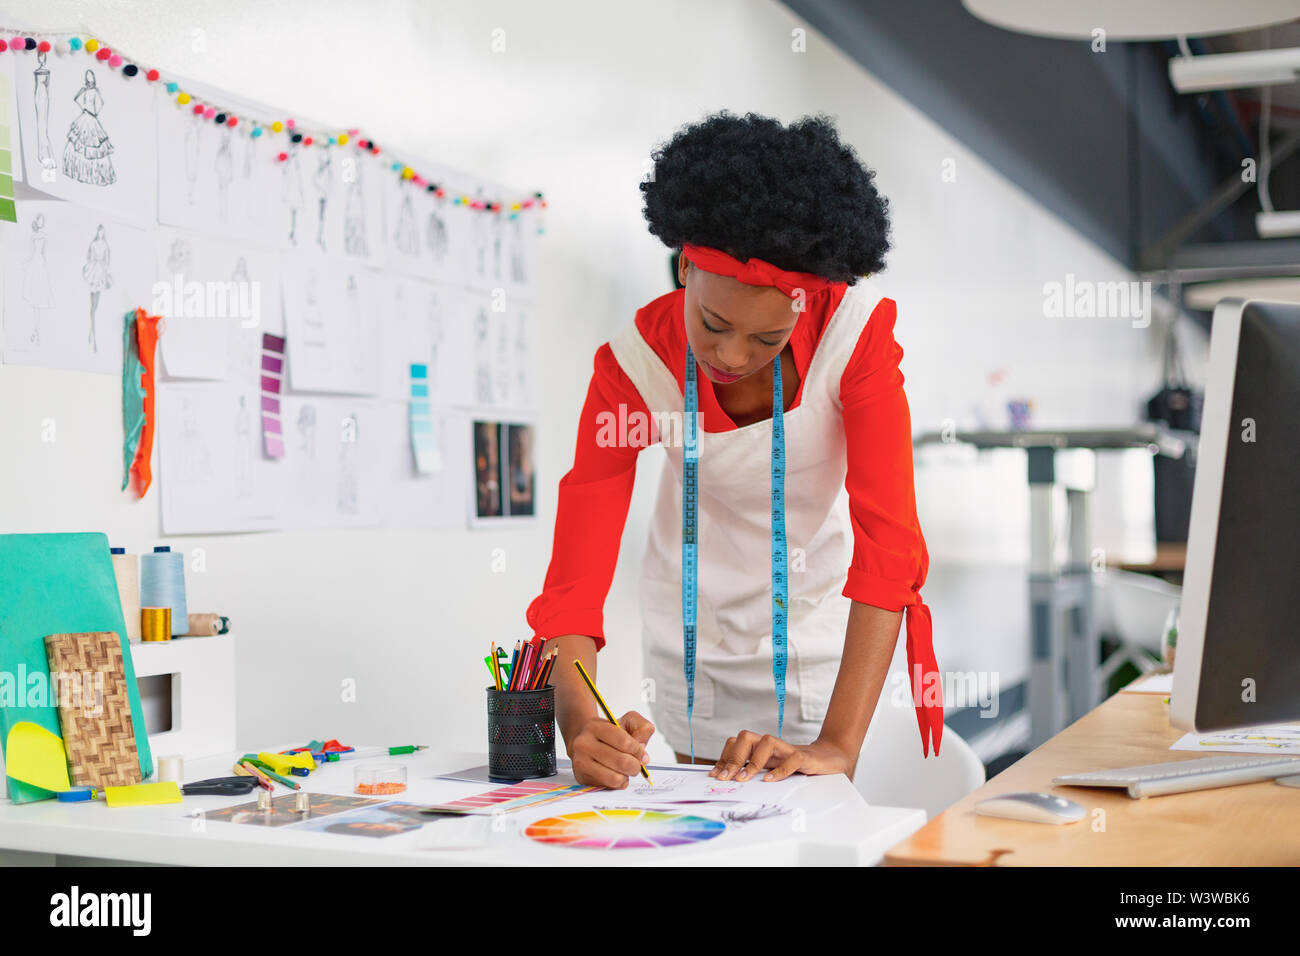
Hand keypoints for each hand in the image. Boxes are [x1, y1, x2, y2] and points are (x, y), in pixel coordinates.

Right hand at [568, 711, 653, 788]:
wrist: (586, 743)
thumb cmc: (609, 734)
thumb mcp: (628, 721)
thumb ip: (643, 728)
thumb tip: (643, 756)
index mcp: (595, 727)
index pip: (624, 742)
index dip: (638, 749)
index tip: (639, 750)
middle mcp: (584, 744)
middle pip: (622, 762)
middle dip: (635, 765)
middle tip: (636, 763)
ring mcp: (581, 763)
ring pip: (616, 778)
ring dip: (627, 776)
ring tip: (625, 769)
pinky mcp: (583, 778)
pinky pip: (610, 787)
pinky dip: (619, 783)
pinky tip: (616, 774)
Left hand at [710, 732, 853, 781]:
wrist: (830, 758)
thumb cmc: (795, 765)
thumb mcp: (771, 768)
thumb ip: (752, 771)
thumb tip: (725, 779)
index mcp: (761, 748)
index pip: (735, 744)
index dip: (724, 758)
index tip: (715, 775)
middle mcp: (771, 745)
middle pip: (746, 737)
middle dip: (733, 758)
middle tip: (726, 778)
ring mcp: (788, 749)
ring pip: (766, 741)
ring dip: (753, 761)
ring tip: (745, 780)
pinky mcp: (805, 758)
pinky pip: (792, 759)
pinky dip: (780, 770)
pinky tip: (770, 780)